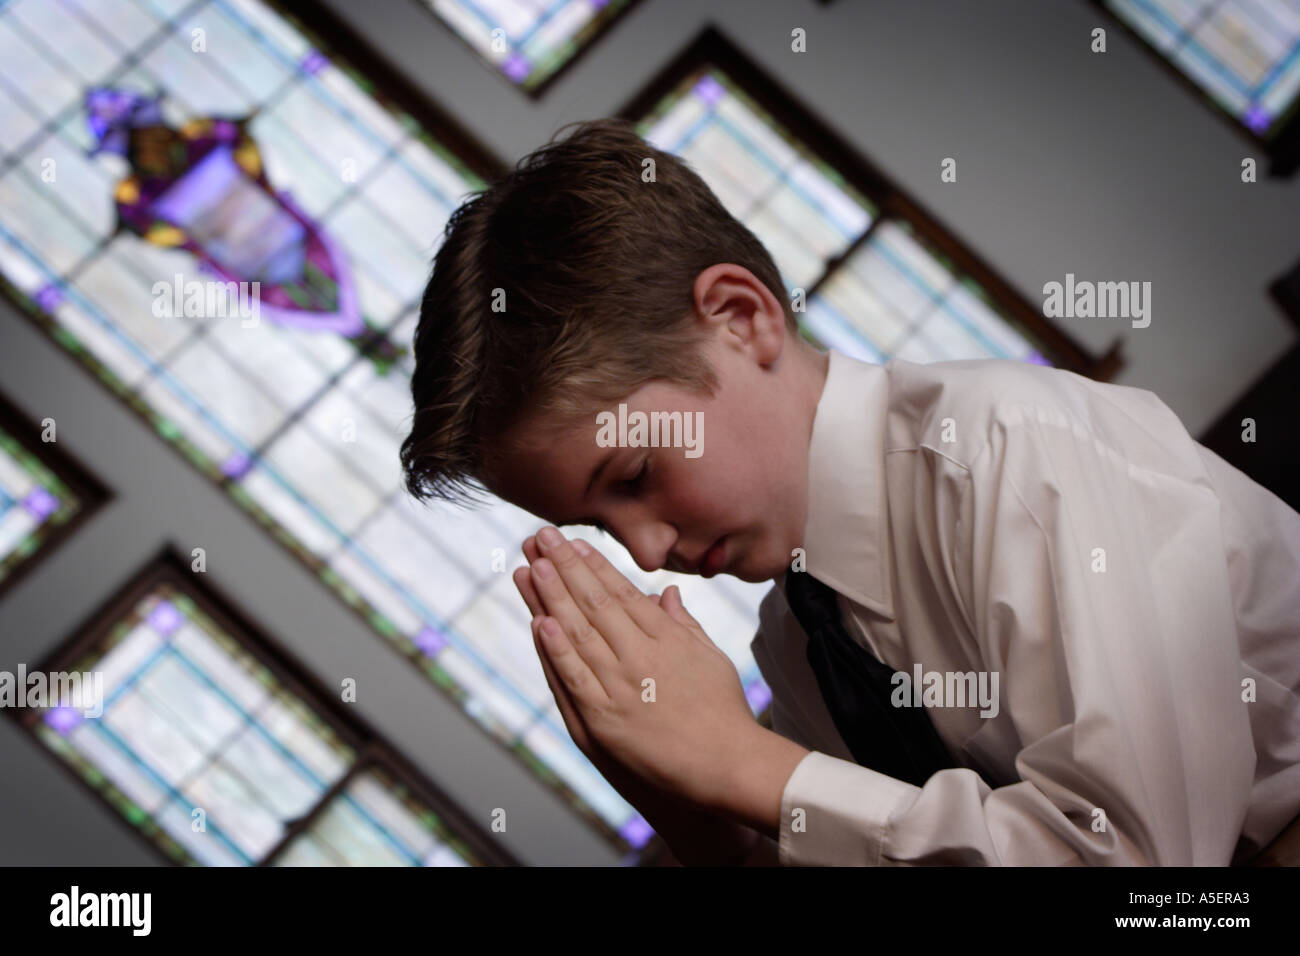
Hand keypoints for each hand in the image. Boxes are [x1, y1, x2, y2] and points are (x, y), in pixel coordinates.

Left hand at [513, 527, 760, 818]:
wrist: (728, 766)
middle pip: (595, 603)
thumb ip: (685, 623)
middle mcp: (641, 656)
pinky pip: (575, 679)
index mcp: (667, 638)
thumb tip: (666, 592)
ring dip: (552, 598)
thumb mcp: (711, 658)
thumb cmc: (724, 714)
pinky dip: (556, 651)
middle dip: (565, 567)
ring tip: (530, 567)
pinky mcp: (605, 721)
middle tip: (542, 537)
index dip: (595, 565)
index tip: (574, 542)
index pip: (622, 593)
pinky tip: (540, 622)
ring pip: (578, 634)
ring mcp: (621, 687)